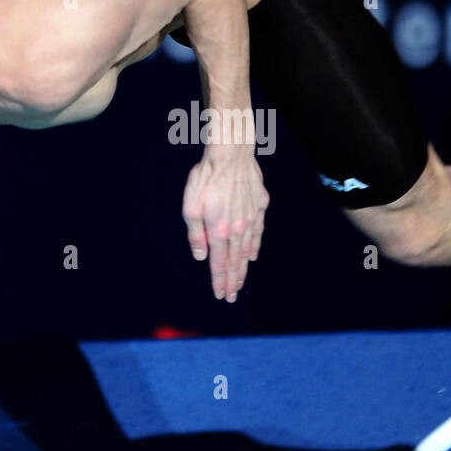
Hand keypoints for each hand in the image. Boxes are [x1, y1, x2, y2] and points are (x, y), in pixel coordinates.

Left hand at [182, 146, 268, 301]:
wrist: (231, 153)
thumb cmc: (206, 177)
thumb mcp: (190, 206)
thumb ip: (195, 234)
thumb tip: (200, 255)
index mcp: (219, 230)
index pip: (220, 264)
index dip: (220, 282)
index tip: (221, 295)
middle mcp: (238, 228)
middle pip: (236, 261)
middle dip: (233, 281)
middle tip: (231, 296)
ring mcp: (251, 218)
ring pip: (248, 250)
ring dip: (243, 268)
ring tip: (241, 282)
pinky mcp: (259, 206)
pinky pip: (258, 232)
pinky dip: (255, 246)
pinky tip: (252, 254)